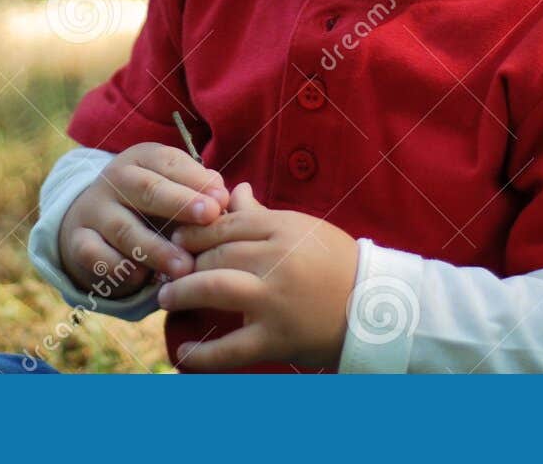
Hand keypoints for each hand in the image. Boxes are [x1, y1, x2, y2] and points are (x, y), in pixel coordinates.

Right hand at [57, 142, 228, 297]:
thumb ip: (203, 194)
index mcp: (142, 159)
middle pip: (147, 189)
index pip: (169, 163)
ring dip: (155, 249)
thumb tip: (230, 197)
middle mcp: (115, 179)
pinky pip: (96, 256)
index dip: (196, 180)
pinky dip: (119, 268)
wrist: (93, 219)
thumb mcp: (175, 190)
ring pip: (124, 228)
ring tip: (184, 266)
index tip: (222, 200)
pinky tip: (143, 278)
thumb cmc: (152, 205)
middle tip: (209, 218)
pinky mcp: (78, 240)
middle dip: (180, 204)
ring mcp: (94, 209)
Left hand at [157, 182, 358, 370]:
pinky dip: (202, 354)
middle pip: (215, 254)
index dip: (195, 232)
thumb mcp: (302, 229)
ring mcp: (275, 300)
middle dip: (185, 261)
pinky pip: (231, 348)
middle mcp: (276, 260)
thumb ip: (261, 214)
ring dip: (183, 293)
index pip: (226, 223)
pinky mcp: (277, 337)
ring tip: (166, 298)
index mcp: (283, 228)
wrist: (376, 308)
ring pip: (214, 288)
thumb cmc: (337, 263)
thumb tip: (234, 190)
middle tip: (167, 268)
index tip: (177, 239)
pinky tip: (182, 354)